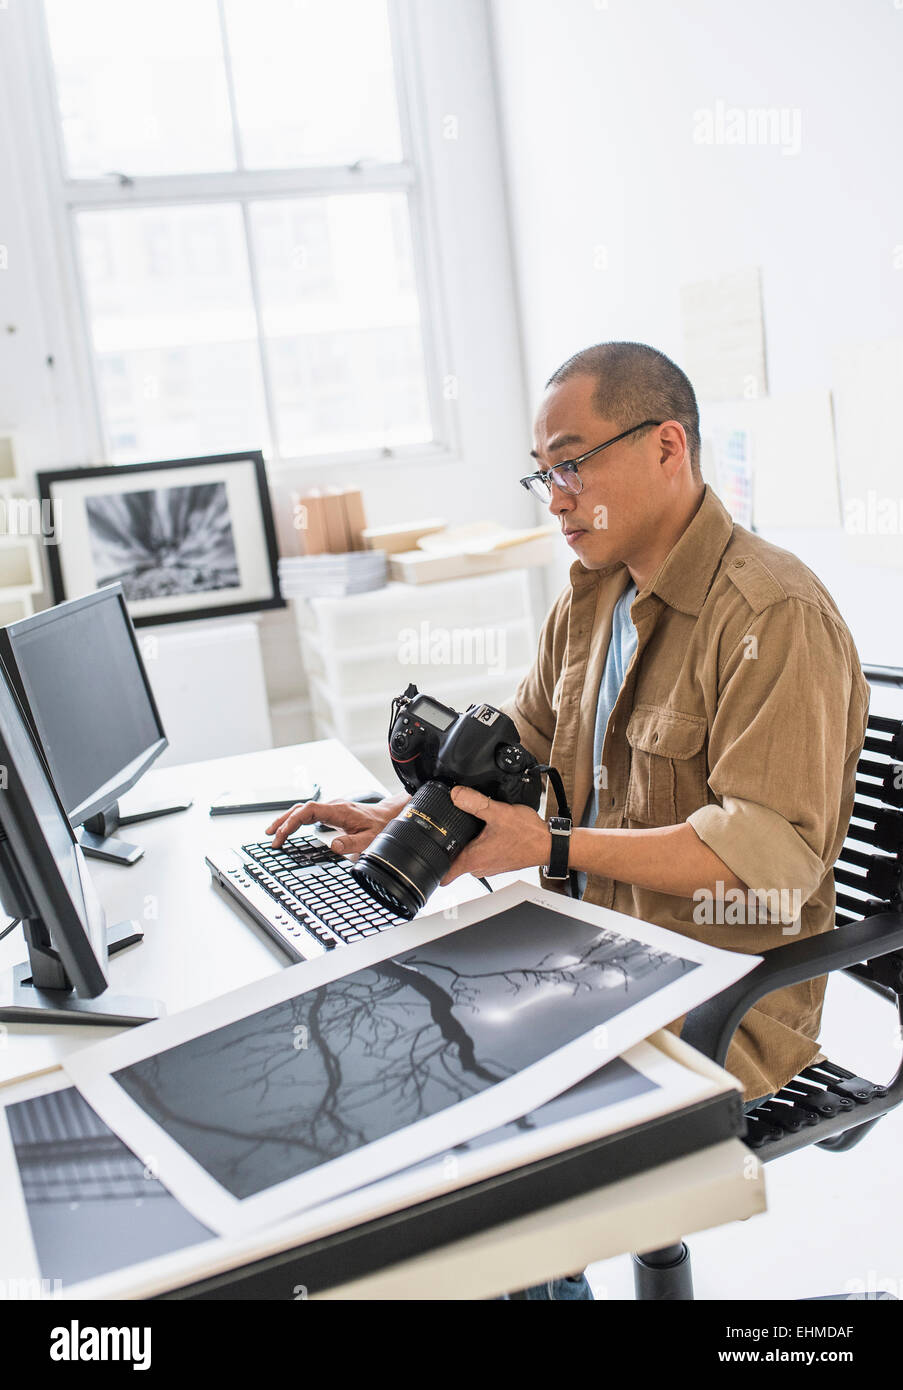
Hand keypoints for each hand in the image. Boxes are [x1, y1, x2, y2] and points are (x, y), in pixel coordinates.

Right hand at [266, 794, 404, 852]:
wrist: (388, 817)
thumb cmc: (380, 827)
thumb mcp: (370, 839)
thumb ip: (352, 843)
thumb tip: (333, 847)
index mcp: (339, 811)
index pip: (309, 810)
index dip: (293, 820)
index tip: (282, 834)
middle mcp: (332, 808)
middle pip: (301, 809)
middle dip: (283, 821)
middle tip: (271, 837)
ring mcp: (330, 810)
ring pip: (303, 810)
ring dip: (287, 820)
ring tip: (273, 833)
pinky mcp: (331, 814)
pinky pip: (308, 814)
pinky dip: (295, 821)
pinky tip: (289, 829)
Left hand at [439, 786, 551, 885]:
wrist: (549, 845)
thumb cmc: (528, 835)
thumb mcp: (498, 812)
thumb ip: (475, 802)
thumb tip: (455, 794)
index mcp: (474, 859)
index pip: (444, 874)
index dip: (432, 867)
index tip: (425, 857)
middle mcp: (480, 866)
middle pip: (453, 861)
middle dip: (448, 847)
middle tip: (446, 829)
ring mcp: (489, 866)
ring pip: (467, 857)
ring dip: (464, 845)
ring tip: (467, 827)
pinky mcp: (497, 861)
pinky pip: (480, 854)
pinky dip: (478, 844)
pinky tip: (484, 830)